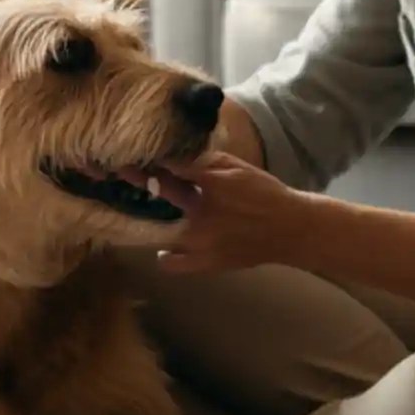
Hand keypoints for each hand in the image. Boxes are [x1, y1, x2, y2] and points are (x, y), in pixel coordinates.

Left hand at [123, 151, 312, 273]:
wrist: (290, 230)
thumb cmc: (265, 193)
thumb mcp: (239, 167)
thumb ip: (208, 160)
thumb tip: (178, 154)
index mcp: (212, 183)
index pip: (172, 165)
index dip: (152, 157)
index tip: (134, 152)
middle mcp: (201, 212)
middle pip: (160, 190)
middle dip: (140, 177)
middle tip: (124, 171)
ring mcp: (200, 241)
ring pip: (159, 226)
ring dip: (152, 215)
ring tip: (145, 209)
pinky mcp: (205, 262)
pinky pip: (172, 262)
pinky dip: (166, 255)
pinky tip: (166, 247)